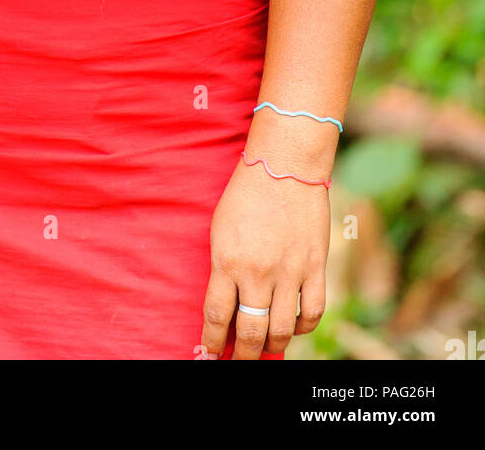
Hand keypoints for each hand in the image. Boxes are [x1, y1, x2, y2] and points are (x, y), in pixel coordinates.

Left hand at [199, 148, 330, 359]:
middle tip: (238, 361)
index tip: (211, 354)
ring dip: (270, 346)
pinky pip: (312, 313)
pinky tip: (292, 326)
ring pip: (280, 330)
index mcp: (227, 261)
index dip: (213, 343)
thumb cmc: (246, 194)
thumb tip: (226, 308)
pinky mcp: (315, 267)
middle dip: (242, 354)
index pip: (216, 316)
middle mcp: (258, 272)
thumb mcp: (221, 230)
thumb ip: (223, 269)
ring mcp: (289, 272)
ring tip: (263, 350)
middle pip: (249, 332)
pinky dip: (301, 327)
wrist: (284, 165)